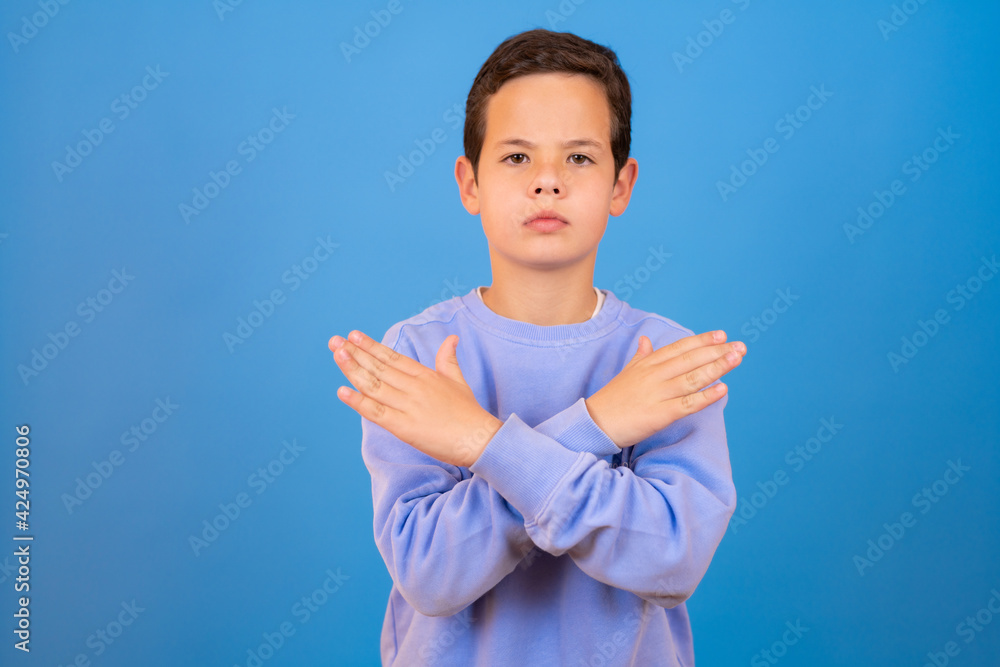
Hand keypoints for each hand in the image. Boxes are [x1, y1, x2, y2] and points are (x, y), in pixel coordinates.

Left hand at [329, 330, 502, 466]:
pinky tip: (342, 392)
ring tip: (337, 355)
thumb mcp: (458, 380)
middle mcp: (414, 387)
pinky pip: (376, 412)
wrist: (479, 438)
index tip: (354, 335)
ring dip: (353, 370)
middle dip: (355, 353)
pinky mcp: (404, 427)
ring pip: (375, 385)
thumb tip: (451, 338)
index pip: (392, 357)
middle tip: (335, 341)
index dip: (372, 346)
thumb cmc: (469, 413)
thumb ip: (448, 359)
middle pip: (379, 367)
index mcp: (425, 376)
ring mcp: (408, 406)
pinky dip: (358, 402)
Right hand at [584, 330, 745, 448]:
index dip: (701, 341)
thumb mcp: (626, 372)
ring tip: (736, 359)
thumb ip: (640, 356)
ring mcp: (657, 394)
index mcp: (647, 364)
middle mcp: (654, 375)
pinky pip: (687, 404)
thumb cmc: (612, 399)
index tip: (721, 335)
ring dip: (717, 368)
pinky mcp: (660, 414)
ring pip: (692, 378)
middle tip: (740, 346)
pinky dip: (706, 396)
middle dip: (717, 352)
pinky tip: (723, 389)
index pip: (679, 348)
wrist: (595, 422)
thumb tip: (646, 339)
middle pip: (690, 359)